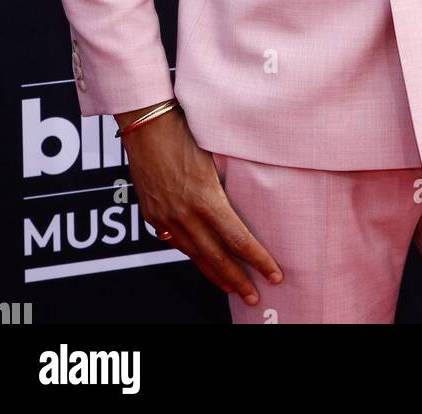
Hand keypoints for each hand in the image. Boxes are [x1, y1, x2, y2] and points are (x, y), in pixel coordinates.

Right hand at [118, 105, 282, 305]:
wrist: (146, 124)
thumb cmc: (186, 130)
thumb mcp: (215, 156)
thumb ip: (227, 183)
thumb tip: (249, 199)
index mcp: (205, 198)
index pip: (238, 238)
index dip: (258, 259)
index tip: (275, 274)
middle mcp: (184, 214)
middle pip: (216, 257)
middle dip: (237, 280)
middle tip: (254, 297)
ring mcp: (165, 218)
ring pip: (194, 255)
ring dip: (214, 274)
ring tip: (231, 287)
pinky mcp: (152, 216)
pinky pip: (175, 243)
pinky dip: (193, 255)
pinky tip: (203, 261)